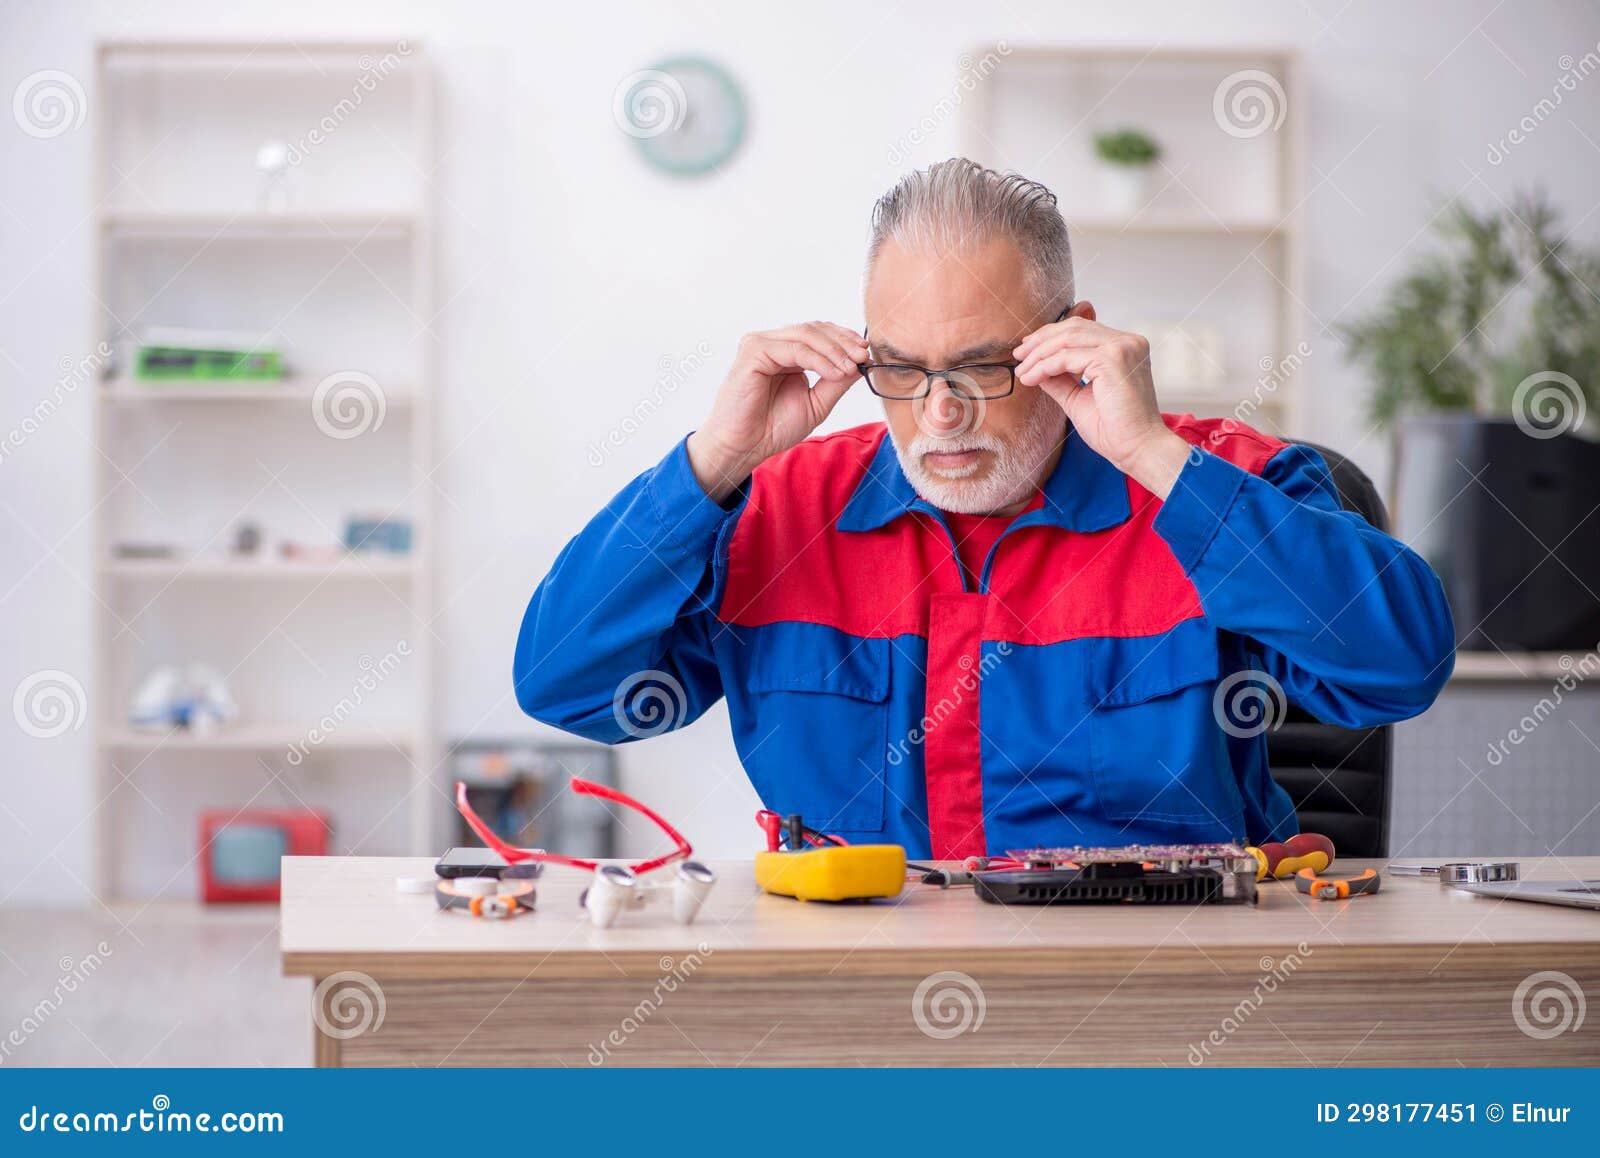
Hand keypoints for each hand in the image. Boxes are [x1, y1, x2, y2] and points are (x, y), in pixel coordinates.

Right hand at [687, 322, 865, 502]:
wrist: (744, 447)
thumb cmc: (772, 428)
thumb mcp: (816, 403)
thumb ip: (836, 381)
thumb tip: (861, 362)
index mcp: (785, 352)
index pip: (819, 333)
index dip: (844, 339)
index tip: (866, 352)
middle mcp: (772, 343)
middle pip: (814, 329)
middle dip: (843, 342)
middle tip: (863, 355)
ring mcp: (760, 344)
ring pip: (806, 335)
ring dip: (834, 350)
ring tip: (851, 367)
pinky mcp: (753, 351)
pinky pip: (794, 349)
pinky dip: (819, 360)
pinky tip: (834, 372)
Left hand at [1014, 317, 1190, 498]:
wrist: (1138, 449)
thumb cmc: (1114, 430)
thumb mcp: (1078, 397)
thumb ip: (1060, 379)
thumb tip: (1035, 367)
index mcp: (1125, 347)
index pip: (1082, 329)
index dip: (1051, 336)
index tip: (1027, 349)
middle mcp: (1127, 341)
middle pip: (1073, 327)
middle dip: (1040, 340)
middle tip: (1017, 354)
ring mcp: (1122, 347)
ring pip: (1068, 338)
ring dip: (1039, 354)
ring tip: (1021, 370)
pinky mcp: (1112, 359)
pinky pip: (1066, 357)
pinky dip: (1044, 366)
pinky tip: (1031, 378)